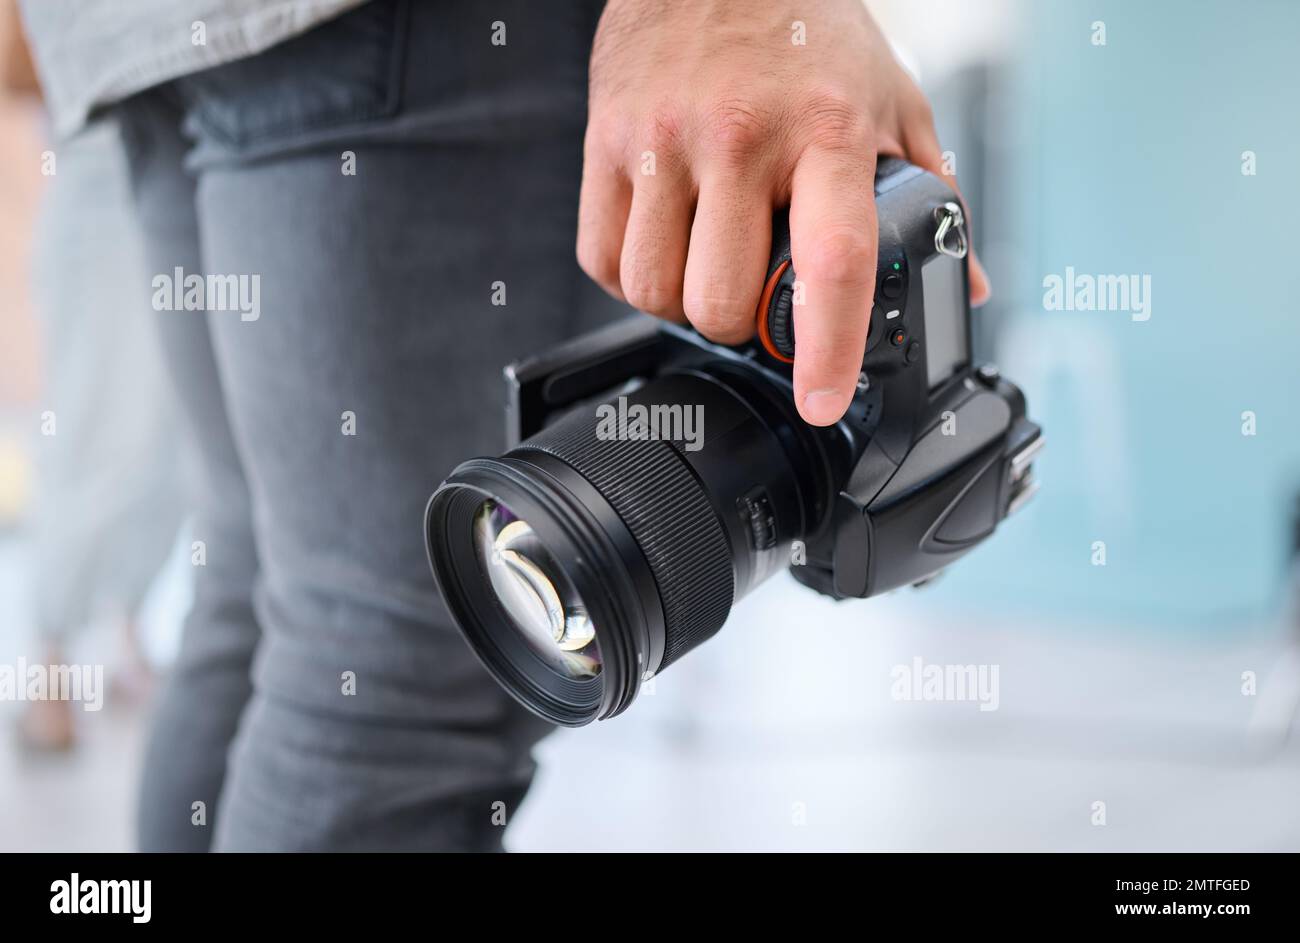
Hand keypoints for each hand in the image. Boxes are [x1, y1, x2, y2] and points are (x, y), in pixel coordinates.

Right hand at [577, 0, 989, 425]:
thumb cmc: (806, 31)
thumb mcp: (889, 99)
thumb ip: (931, 195)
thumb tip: (966, 285)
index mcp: (827, 131)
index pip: (828, 263)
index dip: (827, 350)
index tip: (821, 402)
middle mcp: (738, 136)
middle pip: (720, 301)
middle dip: (737, 327)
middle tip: (753, 298)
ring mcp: (662, 139)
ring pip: (654, 290)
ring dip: (681, 306)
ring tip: (705, 268)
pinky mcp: (606, 140)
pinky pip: (601, 258)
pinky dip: (630, 278)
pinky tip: (662, 249)